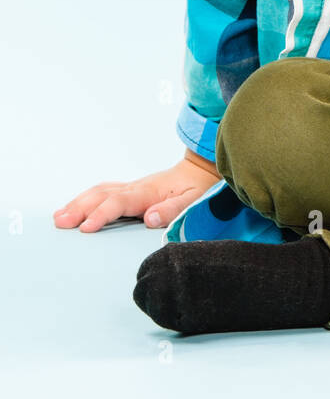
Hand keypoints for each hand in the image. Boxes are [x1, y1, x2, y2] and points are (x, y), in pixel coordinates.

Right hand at [52, 157, 222, 232]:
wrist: (201, 170)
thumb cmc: (198, 188)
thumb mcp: (194, 201)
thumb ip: (173, 210)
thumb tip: (149, 219)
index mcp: (149, 193)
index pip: (119, 203)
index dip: (101, 215)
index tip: (86, 228)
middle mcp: (136, 188)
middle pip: (102, 196)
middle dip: (80, 209)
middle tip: (60, 223)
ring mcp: (132, 188)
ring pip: (100, 192)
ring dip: (79, 203)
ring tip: (59, 217)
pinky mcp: (131, 191)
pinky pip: (104, 192)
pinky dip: (87, 199)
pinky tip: (76, 207)